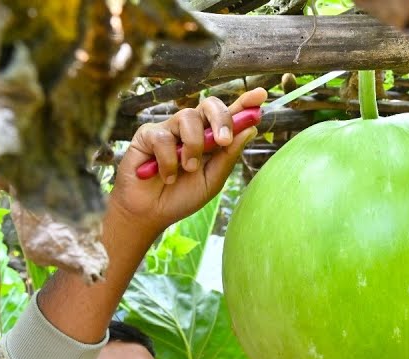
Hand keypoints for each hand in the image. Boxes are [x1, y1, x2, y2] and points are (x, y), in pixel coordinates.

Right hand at [108, 88, 267, 237]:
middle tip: (223, 141)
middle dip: (221, 119)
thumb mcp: (212, 180)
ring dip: (192, 148)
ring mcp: (169, 129)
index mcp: (210, 139)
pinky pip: (164, 137)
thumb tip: (250, 129)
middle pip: (210, 105)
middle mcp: (191, 129)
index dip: (244, 103)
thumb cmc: (181, 197)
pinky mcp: (147, 134)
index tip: (260, 95)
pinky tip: (166, 176)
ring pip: (188, 118)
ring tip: (188, 170)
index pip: (229, 115)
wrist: (150, 214)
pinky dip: (168, 161)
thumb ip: (228, 156)